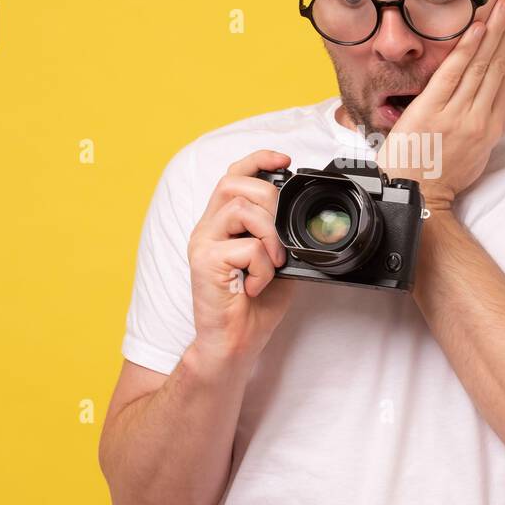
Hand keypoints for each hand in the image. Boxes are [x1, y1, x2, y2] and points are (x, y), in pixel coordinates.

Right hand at [186, 149, 297, 364]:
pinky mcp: (205, 262)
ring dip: (269, 233)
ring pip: (241, 208)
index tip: (285, 160)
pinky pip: (246, 247)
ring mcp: (203, 243)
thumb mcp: (276, 264)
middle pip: (233, 183)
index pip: (233, 176)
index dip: (258, 160)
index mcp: (221, 225)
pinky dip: (263, 266)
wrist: (233, 344)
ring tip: (273, 263)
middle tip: (281, 235)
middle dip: (269, 199)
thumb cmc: (252, 308)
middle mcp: (207, 229)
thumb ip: (281, 238)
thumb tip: (301, 220)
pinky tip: (257, 285)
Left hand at [376, 0, 504, 211]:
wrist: (417, 196)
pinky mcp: (435, 112)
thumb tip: (486, 95)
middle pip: (501, 60)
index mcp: (490, 123)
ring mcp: (459, 113)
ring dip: (497, 27)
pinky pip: (455, 74)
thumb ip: (480, 119)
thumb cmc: (440, 175)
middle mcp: (480, 115)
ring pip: (484, 63)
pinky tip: (479, 26)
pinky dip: (468, 48)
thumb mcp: (473, 150)